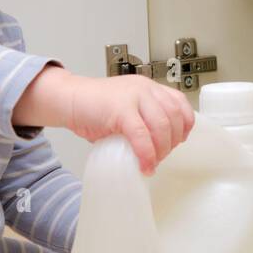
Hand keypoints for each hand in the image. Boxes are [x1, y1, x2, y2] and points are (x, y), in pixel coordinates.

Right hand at [65, 75, 194, 175]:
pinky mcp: (120, 108)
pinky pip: (142, 135)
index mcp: (148, 87)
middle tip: (161, 156)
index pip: (179, 103)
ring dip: (161, 150)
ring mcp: (133, 96)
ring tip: (152, 162)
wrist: (68, 99)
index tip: (179, 141)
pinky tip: (144, 165)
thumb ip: (144, 121)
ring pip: (162, 126)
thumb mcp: (127, 108)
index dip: (185, 125)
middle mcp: (144, 88)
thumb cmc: (93, 108)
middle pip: (174, 117)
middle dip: (172, 142)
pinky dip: (146, 154)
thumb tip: (157, 148)